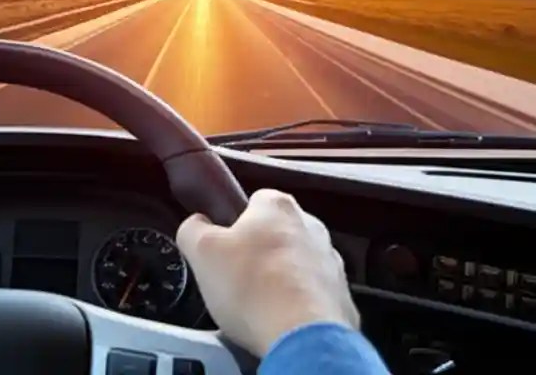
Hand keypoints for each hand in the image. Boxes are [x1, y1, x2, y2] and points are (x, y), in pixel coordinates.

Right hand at [176, 189, 358, 357]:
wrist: (303, 336)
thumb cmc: (251, 286)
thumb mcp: (202, 251)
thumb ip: (193, 229)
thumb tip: (196, 225)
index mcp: (278, 206)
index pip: (253, 201)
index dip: (235, 224)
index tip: (223, 248)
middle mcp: (311, 225)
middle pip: (276, 233)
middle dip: (259, 252)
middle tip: (237, 278)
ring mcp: (331, 260)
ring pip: (296, 263)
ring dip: (281, 279)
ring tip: (259, 305)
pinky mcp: (342, 294)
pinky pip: (313, 294)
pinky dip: (299, 304)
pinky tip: (282, 320)